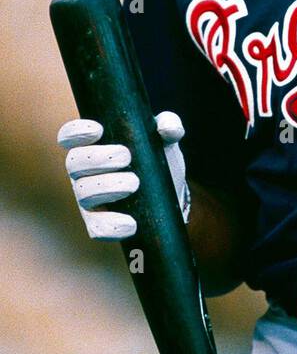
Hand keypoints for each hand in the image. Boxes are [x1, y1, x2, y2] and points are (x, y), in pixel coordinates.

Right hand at [58, 111, 188, 240]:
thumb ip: (169, 126)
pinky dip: (111, 226)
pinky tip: (130, 223)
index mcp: (92, 146)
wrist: (170, 196)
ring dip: (106, 187)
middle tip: (126, 157)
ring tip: (134, 184)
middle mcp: (84, 172)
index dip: (76, 132)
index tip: (98, 130)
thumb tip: (166, 128)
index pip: (70, 136)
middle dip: (98, 159)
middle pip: (74, 163)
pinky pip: (96, 228)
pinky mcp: (99, 222)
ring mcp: (89, 199)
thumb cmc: (157, 159)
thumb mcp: (166, 140)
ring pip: (84, 194)